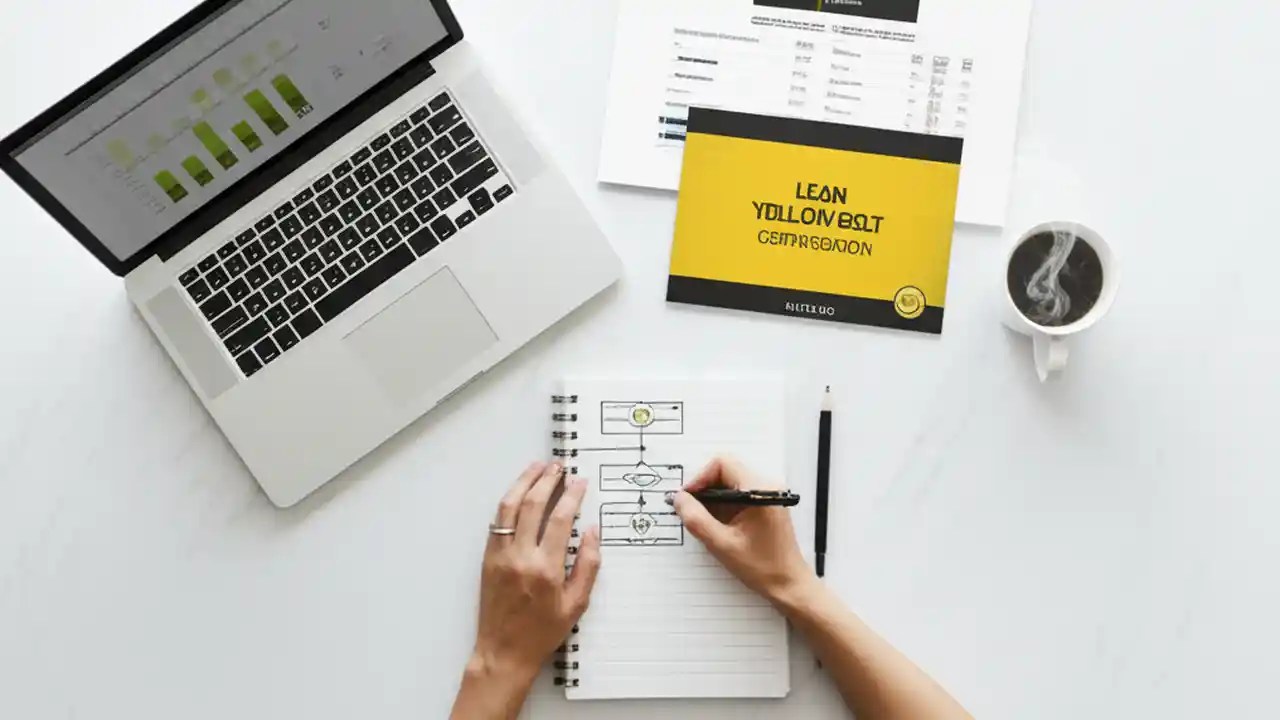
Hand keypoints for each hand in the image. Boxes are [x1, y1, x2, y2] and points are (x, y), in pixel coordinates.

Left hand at [452, 462, 600, 718]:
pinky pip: (497, 521)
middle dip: (547, 480)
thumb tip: (592, 531)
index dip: (571, 496)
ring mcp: (500, 555)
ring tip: (537, 467)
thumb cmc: (542, 632)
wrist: (503, 652)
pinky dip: (508, 501)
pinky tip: (519, 492)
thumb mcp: (577, 604)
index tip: (580, 482)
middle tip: (559, 466)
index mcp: (545, 569)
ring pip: (509, 507)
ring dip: (523, 482)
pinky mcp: (487, 557)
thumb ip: (588, 565)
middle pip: (532, 505)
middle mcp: (520, 557)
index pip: (559, 519)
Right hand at [673, 456, 813, 604]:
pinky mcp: (764, 504)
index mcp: (760, 491)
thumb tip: (680, 499)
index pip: (723, 464)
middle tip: (690, 509)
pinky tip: (716, 524)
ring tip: (703, 520)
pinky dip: (722, 505)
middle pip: (725, 470)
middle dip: (704, 488)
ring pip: (729, 482)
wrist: (788, 584)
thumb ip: (696, 519)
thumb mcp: (721, 544)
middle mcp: (766, 487)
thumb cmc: (763, 567)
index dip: (700, 477)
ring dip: (712, 498)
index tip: (688, 497)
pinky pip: (737, 494)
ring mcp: (767, 495)